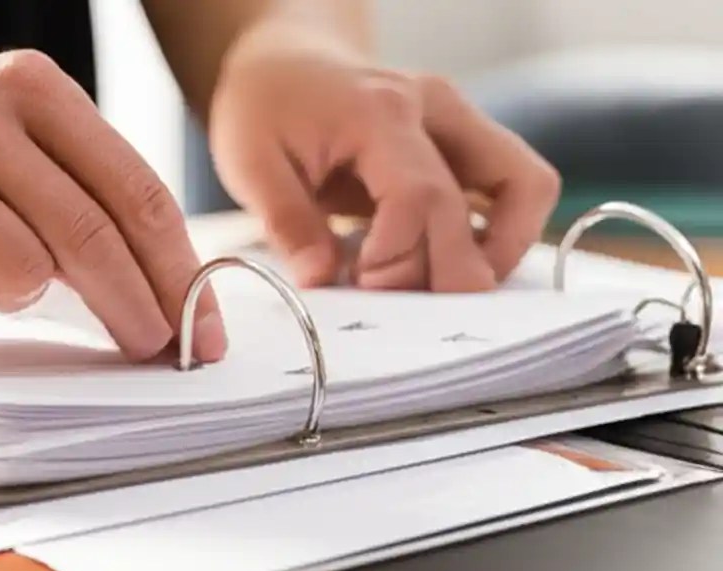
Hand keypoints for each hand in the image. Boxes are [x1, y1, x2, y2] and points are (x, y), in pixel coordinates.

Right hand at [0, 50, 224, 361]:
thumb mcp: (7, 149)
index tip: (201, 331)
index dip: (179, 273)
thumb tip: (167, 292)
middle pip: (90, 236)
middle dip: (134, 309)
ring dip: (12, 295)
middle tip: (149, 350)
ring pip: (19, 273)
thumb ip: (80, 197)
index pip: (135, 192)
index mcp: (30, 85)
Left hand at [208, 21, 560, 291]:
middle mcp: (436, 110)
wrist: (284, 61)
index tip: (360, 283)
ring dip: (498, 251)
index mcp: (381, 112)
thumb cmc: (264, 106)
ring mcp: (459, 123)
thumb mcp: (249, 163)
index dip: (401, 256)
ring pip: (527, 186)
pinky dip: (491, 236)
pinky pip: (512, 190)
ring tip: (435, 289)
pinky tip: (437, 263)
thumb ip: (286, 222)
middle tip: (394, 302)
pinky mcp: (465, 144)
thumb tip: (322, 280)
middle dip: (445, 271)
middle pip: (483, 201)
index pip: (423, 195)